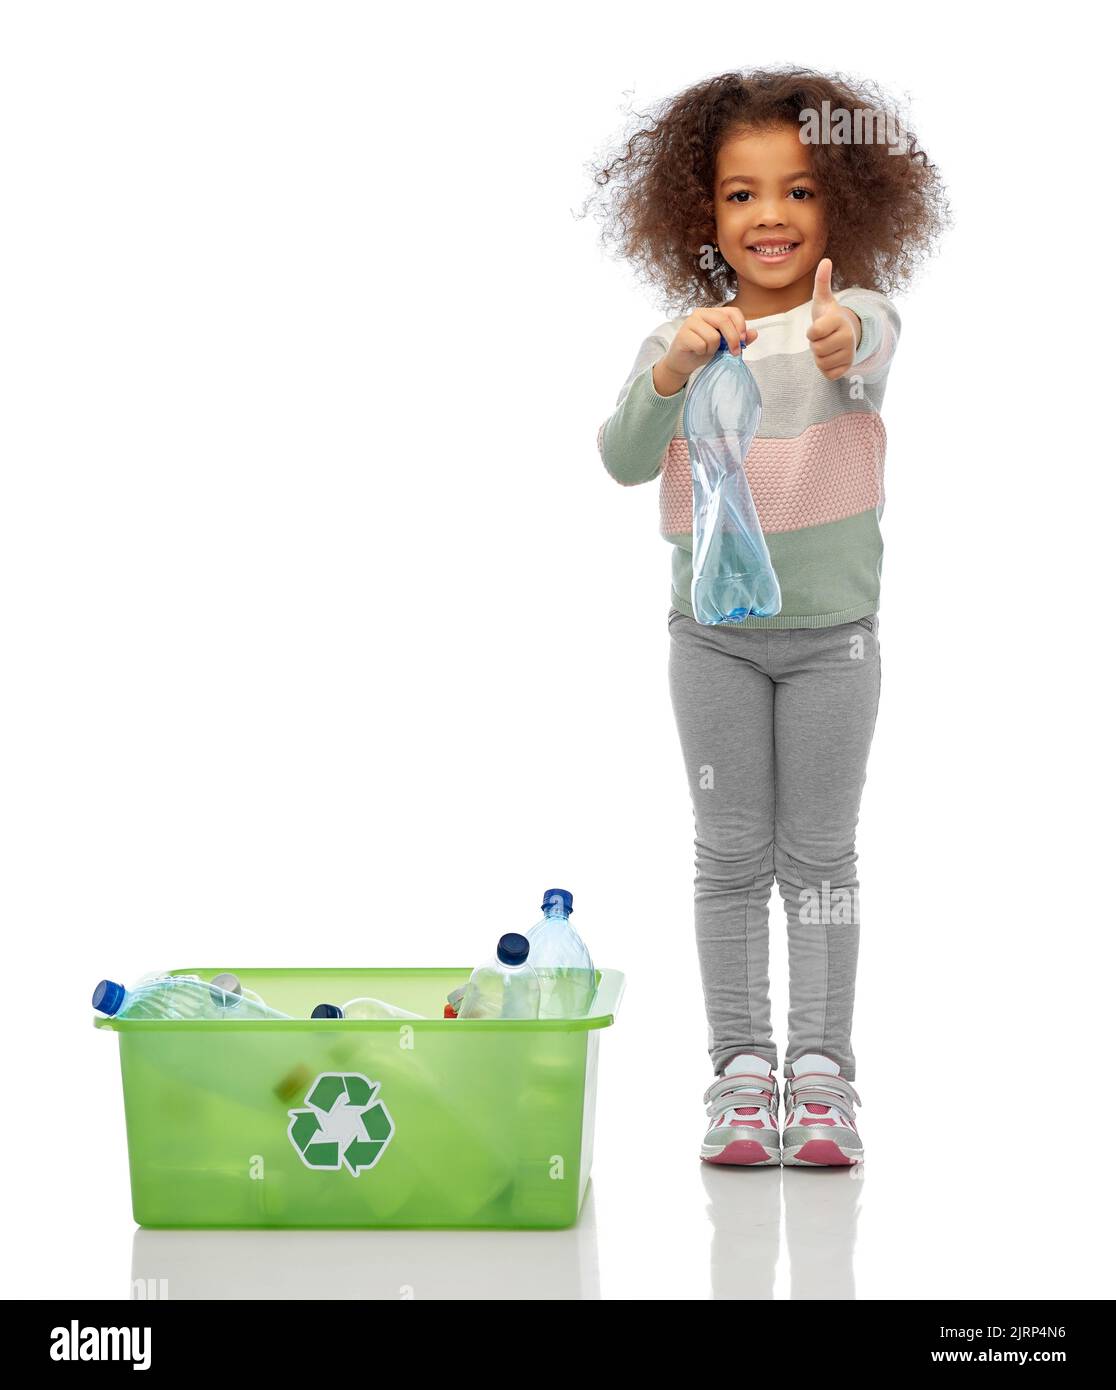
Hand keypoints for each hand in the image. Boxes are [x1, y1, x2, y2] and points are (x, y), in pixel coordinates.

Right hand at [653, 306, 757, 395]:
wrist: (682, 362)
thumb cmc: (703, 350)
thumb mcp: (724, 345)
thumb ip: (739, 339)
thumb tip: (754, 333)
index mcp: (713, 312)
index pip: (732, 312)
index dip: (740, 325)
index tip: (743, 341)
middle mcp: (701, 313)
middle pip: (723, 321)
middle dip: (733, 339)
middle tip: (735, 353)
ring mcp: (690, 322)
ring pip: (713, 336)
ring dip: (713, 349)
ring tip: (707, 350)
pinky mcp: (683, 334)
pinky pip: (701, 345)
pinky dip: (702, 353)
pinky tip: (697, 352)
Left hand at [806, 258, 861, 379]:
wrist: (846, 334)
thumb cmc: (829, 317)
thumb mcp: (823, 300)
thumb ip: (822, 282)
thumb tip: (826, 260)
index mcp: (839, 321)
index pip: (813, 333)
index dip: (812, 332)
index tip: (820, 326)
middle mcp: (848, 338)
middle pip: (816, 349)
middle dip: (815, 345)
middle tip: (824, 338)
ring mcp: (849, 354)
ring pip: (821, 362)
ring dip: (820, 356)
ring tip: (828, 346)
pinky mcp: (847, 368)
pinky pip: (827, 373)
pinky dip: (825, 367)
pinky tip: (832, 357)